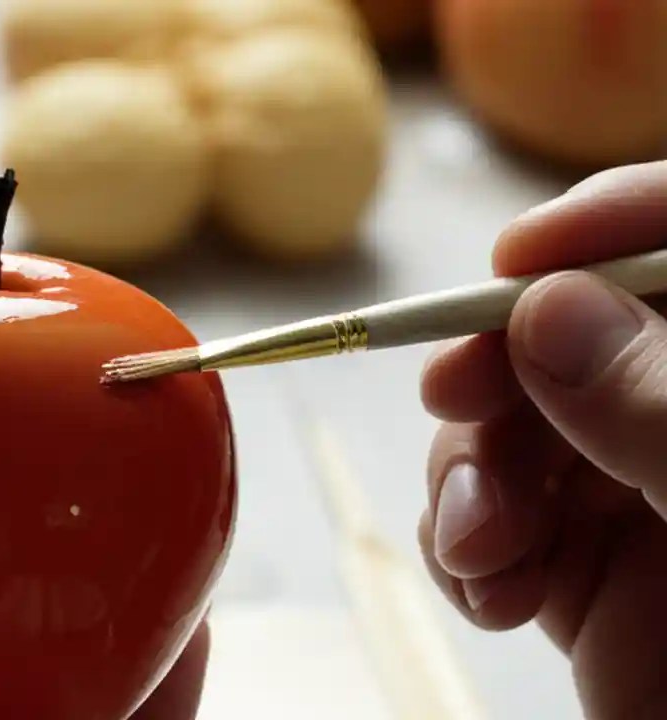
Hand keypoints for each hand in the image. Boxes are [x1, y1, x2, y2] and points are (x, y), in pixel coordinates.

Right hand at [420, 161, 666, 718]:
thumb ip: (665, 408)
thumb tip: (549, 309)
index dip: (611, 227)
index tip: (520, 257)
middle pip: (576, 333)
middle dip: (502, 370)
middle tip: (454, 395)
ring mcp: (638, 492)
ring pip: (515, 427)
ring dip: (469, 479)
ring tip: (477, 545)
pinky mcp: (584, 566)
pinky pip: (493, 517)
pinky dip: (464, 546)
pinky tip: (488, 590)